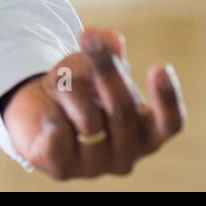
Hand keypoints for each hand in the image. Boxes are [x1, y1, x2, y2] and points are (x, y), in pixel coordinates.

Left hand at [1, 26, 185, 178]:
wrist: (35, 116)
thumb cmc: (76, 92)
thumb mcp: (89, 67)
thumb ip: (105, 54)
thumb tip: (111, 37)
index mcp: (146, 133)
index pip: (170, 123)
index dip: (168, 99)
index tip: (161, 67)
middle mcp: (127, 155)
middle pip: (124, 111)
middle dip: (106, 71)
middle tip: (89, 37)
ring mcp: (95, 167)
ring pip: (89, 122)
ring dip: (69, 89)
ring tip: (59, 79)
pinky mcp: (62, 169)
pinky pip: (58, 134)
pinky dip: (51, 111)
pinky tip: (47, 109)